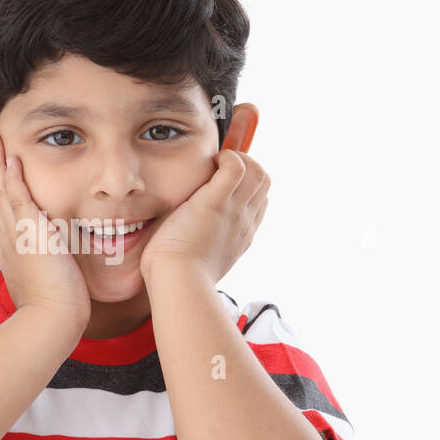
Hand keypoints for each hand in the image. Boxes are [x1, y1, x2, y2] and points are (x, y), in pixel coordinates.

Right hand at [0, 133, 91, 326]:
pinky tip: (12, 158)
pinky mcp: (29, 233)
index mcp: (11, 252)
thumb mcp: (46, 283)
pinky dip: (13, 177)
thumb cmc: (54, 311)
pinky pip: (18, 198)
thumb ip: (47, 268)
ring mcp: (15, 236)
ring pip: (0, 193)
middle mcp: (7, 241)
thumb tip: (55, 265)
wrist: (50, 321)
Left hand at [139, 149, 269, 283]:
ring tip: (215, 163)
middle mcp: (244, 222)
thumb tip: (185, 242)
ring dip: (238, 158)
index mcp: (241, 237)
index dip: (245, 187)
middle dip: (246, 166)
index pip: (259, 203)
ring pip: (257, 172)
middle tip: (218, 168)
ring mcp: (234, 211)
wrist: (178, 281)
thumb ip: (200, 248)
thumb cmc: (177, 276)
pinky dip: (227, 157)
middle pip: (263, 183)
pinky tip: (209, 162)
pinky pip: (237, 166)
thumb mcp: (199, 262)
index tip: (222, 185)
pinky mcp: (217, 201)